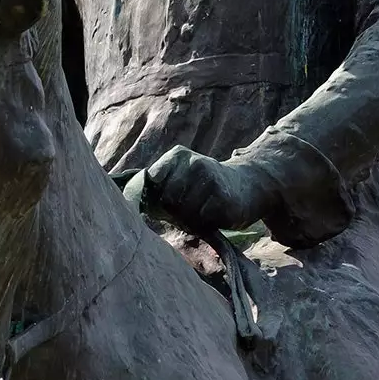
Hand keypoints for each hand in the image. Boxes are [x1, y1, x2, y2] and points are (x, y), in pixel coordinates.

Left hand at [142, 146, 269, 233]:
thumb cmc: (206, 188)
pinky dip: (206, 223)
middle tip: (191, 207)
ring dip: (191, 219)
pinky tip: (216, 214)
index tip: (167, 202)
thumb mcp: (182, 176)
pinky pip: (201, 221)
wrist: (248, 186)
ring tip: (204, 209)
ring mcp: (209, 179)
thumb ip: (157, 185)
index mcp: (178, 155)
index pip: (152, 182)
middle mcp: (193, 163)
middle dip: (175, 211)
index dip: (156, 198)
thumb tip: (130, 199)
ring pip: (184, 213)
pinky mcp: (223, 198)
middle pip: (167, 201)